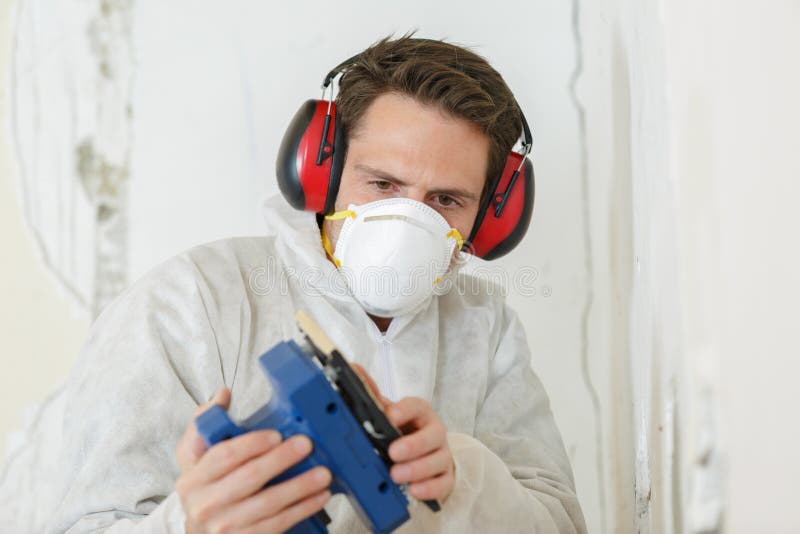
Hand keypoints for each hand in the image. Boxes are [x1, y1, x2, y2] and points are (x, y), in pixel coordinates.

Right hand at [175, 388, 331, 533]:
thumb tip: (223, 395)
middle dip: (281, 460)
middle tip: (306, 445)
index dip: (251, 444)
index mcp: (193, 478)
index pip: (223, 456)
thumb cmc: (204, 490)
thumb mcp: (194, 458)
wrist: (201, 533)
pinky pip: (277, 524)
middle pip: (249, 478)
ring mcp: (225, 526)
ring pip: (268, 504)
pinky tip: (317, 497)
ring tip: (322, 473)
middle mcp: (206, 504)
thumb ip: (206, 423)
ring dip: (300, 487)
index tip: (276, 434)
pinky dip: (302, 509)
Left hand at [352, 365, 455, 502]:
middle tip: (393, 452)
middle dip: (414, 444)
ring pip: (438, 460)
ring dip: (417, 469)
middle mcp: (434, 433)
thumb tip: (353, 369)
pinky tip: (414, 490)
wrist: (424, 456)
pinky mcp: (445, 478)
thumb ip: (372, 395)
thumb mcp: (388, 415)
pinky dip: (429, 488)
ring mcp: (442, 455)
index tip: (390, 416)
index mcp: (420, 414)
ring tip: (396, 475)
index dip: (405, 410)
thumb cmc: (403, 433)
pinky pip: (443, 484)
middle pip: (434, 434)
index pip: (418, 406)